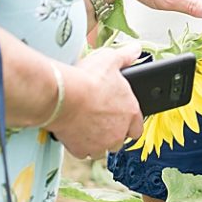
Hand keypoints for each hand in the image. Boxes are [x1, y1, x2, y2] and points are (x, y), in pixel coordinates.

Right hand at [46, 43, 145, 157]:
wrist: (64, 96)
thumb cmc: (88, 79)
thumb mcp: (110, 59)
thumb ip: (126, 57)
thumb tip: (136, 49)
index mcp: (130, 112)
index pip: (137, 127)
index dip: (129, 122)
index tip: (119, 115)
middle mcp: (118, 132)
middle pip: (119, 139)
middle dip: (111, 131)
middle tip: (98, 117)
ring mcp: (101, 144)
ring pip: (102, 148)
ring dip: (96, 139)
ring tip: (84, 124)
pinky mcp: (82, 150)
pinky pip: (82, 151)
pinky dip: (78, 143)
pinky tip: (72, 129)